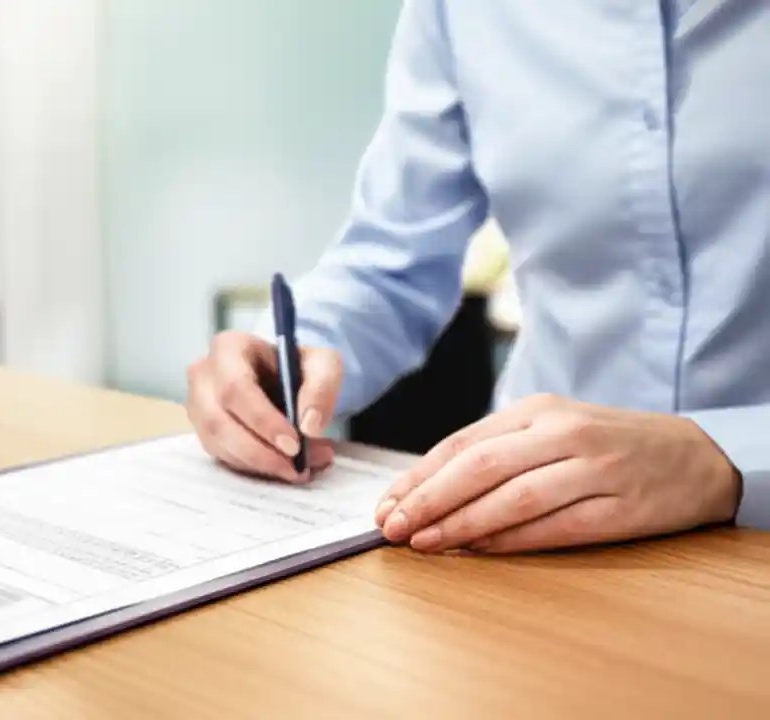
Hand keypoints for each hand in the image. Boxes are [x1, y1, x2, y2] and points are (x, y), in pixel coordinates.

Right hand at [186, 331, 342, 482]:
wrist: (283, 374)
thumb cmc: (298, 365)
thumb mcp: (322, 364)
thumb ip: (322, 387)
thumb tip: (310, 425)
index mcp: (228, 348)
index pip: (236, 388)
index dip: (262, 421)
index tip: (294, 445)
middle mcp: (203, 375)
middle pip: (218, 421)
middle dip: (259, 452)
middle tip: (296, 467)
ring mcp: (196, 404)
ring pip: (217, 444)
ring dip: (258, 464)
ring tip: (299, 469)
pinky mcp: (201, 430)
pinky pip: (220, 456)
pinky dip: (252, 467)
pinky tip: (281, 466)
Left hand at [373, 394, 741, 553]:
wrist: (693, 456)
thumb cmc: (604, 444)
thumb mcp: (549, 427)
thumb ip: (495, 450)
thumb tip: (425, 490)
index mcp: (537, 409)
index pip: (462, 444)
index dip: (418, 477)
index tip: (385, 505)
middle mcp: (563, 433)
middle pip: (479, 468)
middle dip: (427, 501)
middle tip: (393, 529)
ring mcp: (593, 470)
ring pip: (512, 498)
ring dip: (460, 525)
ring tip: (424, 543)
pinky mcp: (618, 508)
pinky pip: (553, 527)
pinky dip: (511, 541)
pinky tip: (478, 550)